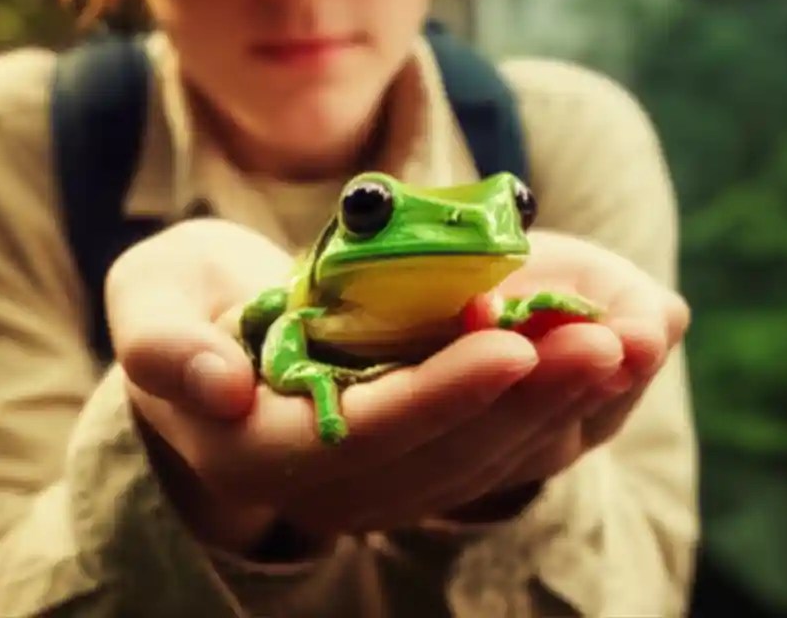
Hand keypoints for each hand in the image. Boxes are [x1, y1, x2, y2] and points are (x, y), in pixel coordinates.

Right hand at [105, 219, 686, 553]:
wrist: (221, 357)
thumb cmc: (187, 311)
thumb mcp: (151, 302)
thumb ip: (163, 343)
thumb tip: (215, 389)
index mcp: (267, 450)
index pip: (369, 430)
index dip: (442, 393)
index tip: (510, 344)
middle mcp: (339, 484)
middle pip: (453, 453)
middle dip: (533, 398)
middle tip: (607, 341)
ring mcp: (392, 480)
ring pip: (495, 457)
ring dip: (569, 407)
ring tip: (635, 345)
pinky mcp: (433, 459)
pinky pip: (510, 443)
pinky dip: (569, 406)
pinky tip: (624, 355)